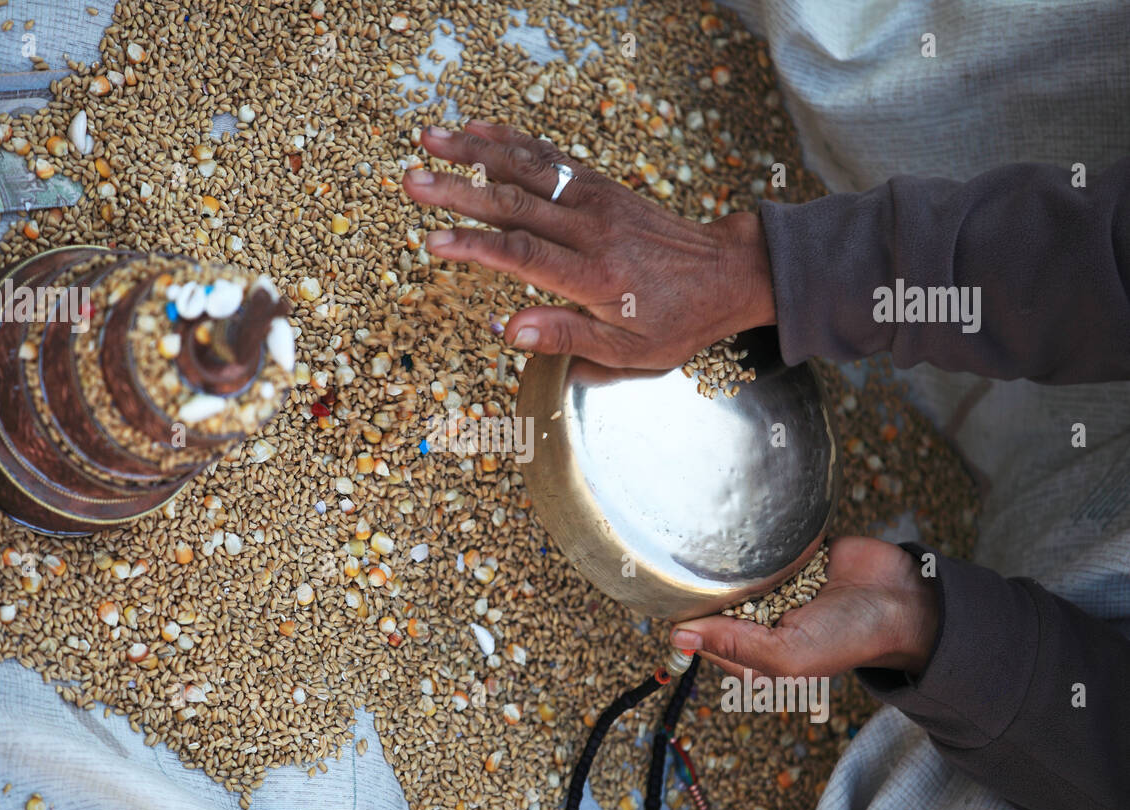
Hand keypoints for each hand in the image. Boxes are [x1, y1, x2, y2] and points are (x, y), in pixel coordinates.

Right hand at [403, 120, 776, 369]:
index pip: (523, 256)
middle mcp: (593, 230)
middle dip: (457, 189)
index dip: (474, 247)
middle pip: (514, 203)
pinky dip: (512, 140)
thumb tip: (507, 331)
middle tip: (410, 181)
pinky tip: (478, 129)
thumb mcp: (629, 352)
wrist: (727, 273)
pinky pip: (551, 157)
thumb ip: (566, 340)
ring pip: (528, 168)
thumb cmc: (677, 321)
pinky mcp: (600, 186)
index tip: (430, 243)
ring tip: (429, 138)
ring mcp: (597, 200)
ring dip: (475, 151)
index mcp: (595, 277)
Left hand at [670, 537, 940, 679]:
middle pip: (710, 600)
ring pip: (730, 571)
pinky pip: (755, 545)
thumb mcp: (789, 656)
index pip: (700, 636)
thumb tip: (678, 638)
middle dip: (702, 585)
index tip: (674, 593)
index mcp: (753, 653)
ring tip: (713, 542)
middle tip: (689, 562)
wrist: (904, 598)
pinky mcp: (786, 557)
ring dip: (724, 559)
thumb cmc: (853, 637)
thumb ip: (734, 646)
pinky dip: (751, 539)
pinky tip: (743, 529)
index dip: (686, 616)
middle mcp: (757, 620)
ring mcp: (771, 587)